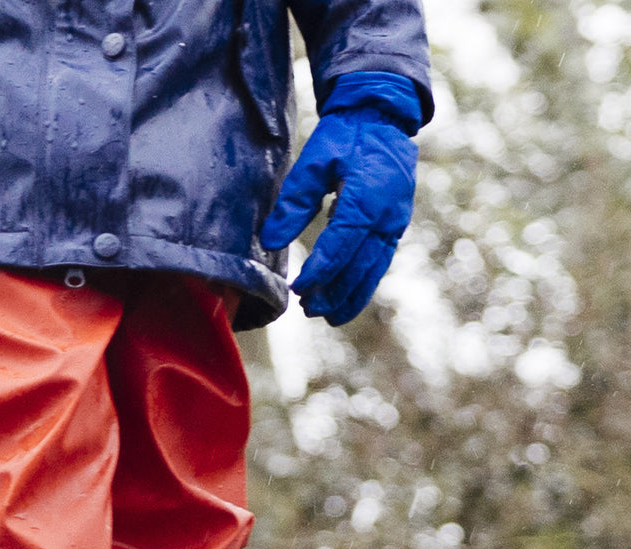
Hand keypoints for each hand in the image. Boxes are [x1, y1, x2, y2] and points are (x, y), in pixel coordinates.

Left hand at [260, 72, 421, 325]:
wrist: (383, 116)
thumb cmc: (344, 136)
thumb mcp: (314, 161)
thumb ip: (293, 202)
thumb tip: (269, 241)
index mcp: (366, 197)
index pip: (340, 244)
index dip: (319, 271)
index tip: (298, 289)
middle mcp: (386, 214)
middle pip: (359, 265)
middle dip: (334, 292)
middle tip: (307, 310)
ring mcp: (395, 221)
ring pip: (373, 270)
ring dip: (350, 296)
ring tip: (325, 315)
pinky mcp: (396, 225)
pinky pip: (380, 262)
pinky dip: (363, 284)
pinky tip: (345, 300)